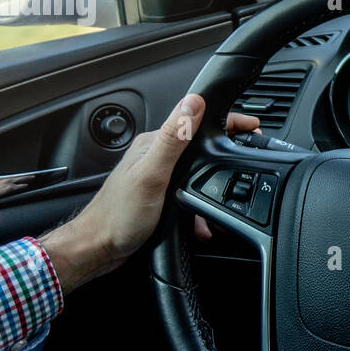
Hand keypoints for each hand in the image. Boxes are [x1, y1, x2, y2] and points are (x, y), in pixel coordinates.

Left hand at [39, 95, 259, 292]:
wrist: (98, 248)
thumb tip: (193, 102)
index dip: (226, 122)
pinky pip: (189, 195)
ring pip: (196, 173)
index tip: (251, 125)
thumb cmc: (119, 215)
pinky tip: (204, 223)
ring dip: (215, 185)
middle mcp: (156, 157)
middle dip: (226, 152)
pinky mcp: (158, 197)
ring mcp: (156, 177)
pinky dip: (202, 208)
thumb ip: (173, 137)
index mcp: (154, 144)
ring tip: (231, 197)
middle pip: (199, 146)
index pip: (194, 121)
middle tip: (250, 155)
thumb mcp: (152, 173)